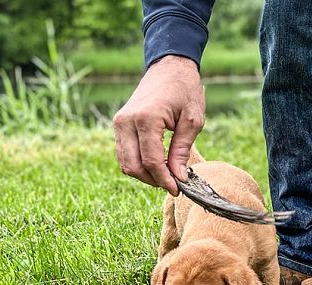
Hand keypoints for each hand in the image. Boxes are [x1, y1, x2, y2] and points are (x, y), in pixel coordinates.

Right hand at [113, 55, 204, 194]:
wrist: (169, 67)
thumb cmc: (185, 90)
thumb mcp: (192, 120)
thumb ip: (182, 149)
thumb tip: (178, 177)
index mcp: (146, 118)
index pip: (151, 160)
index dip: (164, 179)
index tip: (178, 189)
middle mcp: (127, 121)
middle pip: (133, 166)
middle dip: (153, 180)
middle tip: (173, 184)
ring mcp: (119, 122)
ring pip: (125, 162)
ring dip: (144, 174)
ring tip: (167, 174)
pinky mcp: (119, 124)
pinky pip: (123, 152)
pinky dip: (138, 163)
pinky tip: (157, 164)